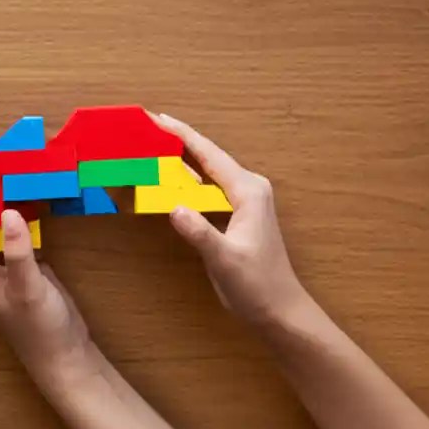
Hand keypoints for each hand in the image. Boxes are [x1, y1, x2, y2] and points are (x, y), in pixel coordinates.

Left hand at [0, 145, 99, 392]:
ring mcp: (0, 259)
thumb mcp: (28, 288)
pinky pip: (16, 225)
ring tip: (22, 163)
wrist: (64, 355)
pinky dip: (24, 205)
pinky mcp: (20, 260)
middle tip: (8, 152)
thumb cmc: (39, 328)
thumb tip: (10, 211)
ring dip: (7, 190)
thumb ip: (17, 252)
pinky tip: (39, 190)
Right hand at [155, 113, 309, 326]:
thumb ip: (200, 232)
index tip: (158, 117)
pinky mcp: (239, 214)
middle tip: (148, 128)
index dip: (183, 134)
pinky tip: (171, 179)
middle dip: (179, 141)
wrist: (280, 310)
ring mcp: (246, 201)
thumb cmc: (257, 285)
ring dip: (182, 160)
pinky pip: (210, 188)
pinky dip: (189, 181)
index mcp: (248, 191)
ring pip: (208, 172)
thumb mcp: (224, 259)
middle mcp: (249, 189)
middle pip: (208, 157)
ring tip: (154, 147)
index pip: (210, 155)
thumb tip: (174, 207)